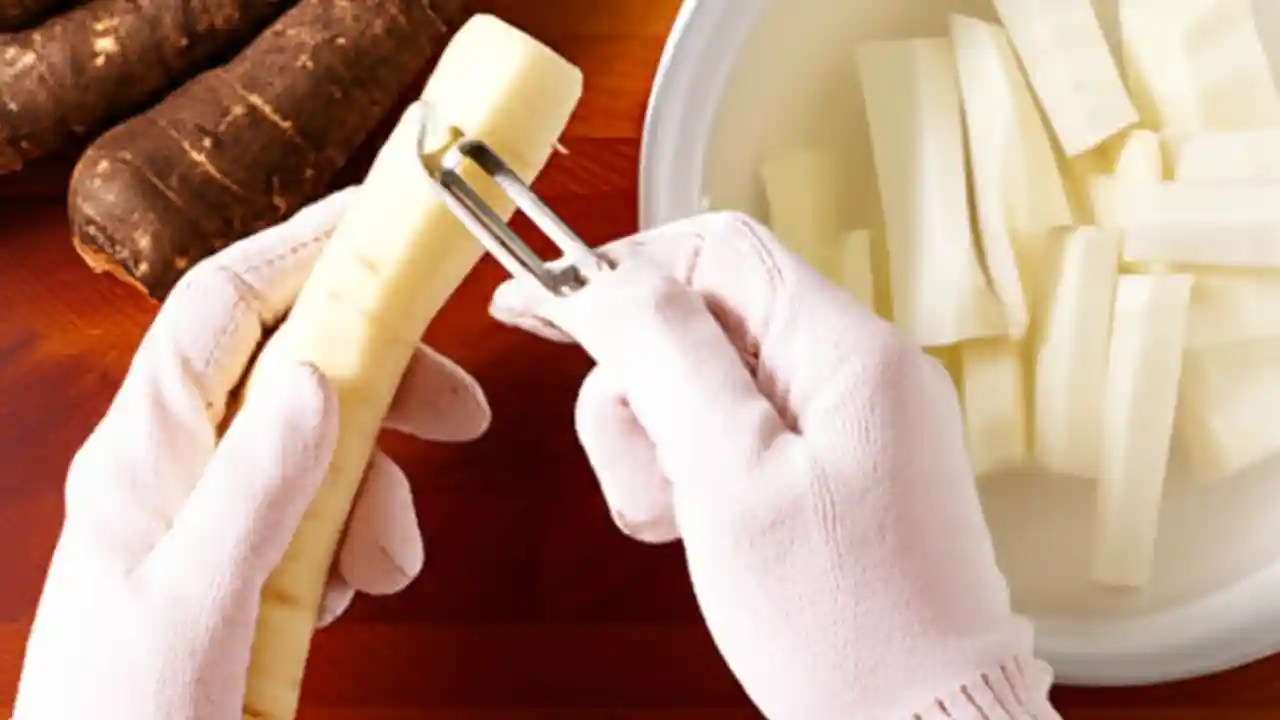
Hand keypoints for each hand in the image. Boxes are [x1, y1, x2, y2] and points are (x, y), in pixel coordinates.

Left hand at [14, 190, 489, 719]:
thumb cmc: (122, 719)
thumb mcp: (200, 602)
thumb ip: (257, 485)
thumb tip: (316, 377)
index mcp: (146, 451)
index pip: (226, 305)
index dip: (305, 250)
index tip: (384, 226)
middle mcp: (175, 465)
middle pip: (292, 366)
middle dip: (379, 384)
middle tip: (456, 411)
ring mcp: (205, 511)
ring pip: (317, 446)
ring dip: (373, 492)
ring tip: (381, 566)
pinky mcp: (235, 556)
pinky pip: (314, 511)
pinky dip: (351, 539)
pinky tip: (341, 591)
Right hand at [491, 213, 1058, 718]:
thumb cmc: (841, 620)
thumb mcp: (732, 477)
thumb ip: (669, 356)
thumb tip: (610, 278)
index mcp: (846, 348)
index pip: (714, 250)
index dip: (619, 269)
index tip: (537, 305)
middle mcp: (856, 367)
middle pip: (702, 319)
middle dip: (640, 389)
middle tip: (644, 473)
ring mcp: (849, 420)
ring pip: (707, 382)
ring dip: (662, 443)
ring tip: (679, 519)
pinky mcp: (834, 467)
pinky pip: (737, 434)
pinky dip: (697, 473)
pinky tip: (702, 527)